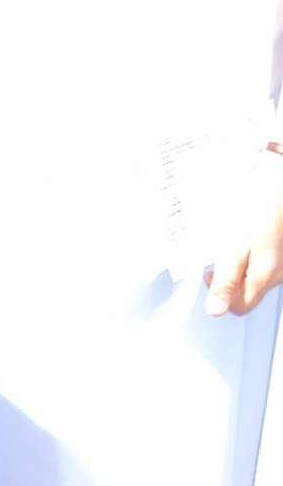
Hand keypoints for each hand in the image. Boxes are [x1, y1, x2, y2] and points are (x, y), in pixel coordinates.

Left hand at [209, 150, 282, 315]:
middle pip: (251, 291)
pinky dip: (258, 252)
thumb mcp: (236, 243)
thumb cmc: (263, 205)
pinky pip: (270, 259)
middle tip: (222, 253)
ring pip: (260, 274)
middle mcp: (281, 273)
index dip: (220, 295)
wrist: (282, 174)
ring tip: (238, 239)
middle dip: (232, 277)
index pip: (239, 307)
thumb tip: (215, 311)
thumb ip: (226, 278)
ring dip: (245, 263)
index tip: (210, 272)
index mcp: (266, 275)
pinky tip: (254, 232)